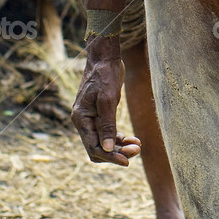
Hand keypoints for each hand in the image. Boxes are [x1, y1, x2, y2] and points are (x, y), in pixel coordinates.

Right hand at [71, 43, 140, 165]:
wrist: (105, 57)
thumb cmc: (105, 75)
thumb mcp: (108, 99)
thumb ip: (107, 124)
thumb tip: (106, 148)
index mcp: (81, 118)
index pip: (93, 147)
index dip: (110, 156)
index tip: (127, 161)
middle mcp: (83, 121)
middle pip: (98, 147)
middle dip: (116, 152)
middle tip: (137, 150)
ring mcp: (91, 118)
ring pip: (103, 142)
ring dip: (119, 146)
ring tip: (137, 145)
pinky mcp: (99, 114)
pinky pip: (107, 133)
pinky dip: (118, 138)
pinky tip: (131, 138)